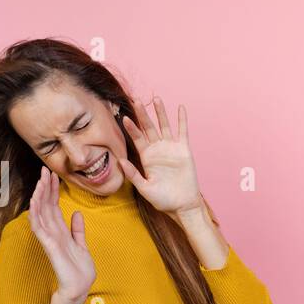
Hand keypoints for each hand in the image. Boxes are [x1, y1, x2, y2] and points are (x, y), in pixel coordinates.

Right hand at [29, 167, 94, 302]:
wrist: (79, 288)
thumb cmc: (79, 270)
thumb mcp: (81, 245)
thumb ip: (77, 230)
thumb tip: (76, 213)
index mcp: (61, 231)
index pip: (55, 206)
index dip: (53, 191)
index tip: (53, 175)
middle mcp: (53, 233)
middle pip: (47, 206)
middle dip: (45, 188)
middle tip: (44, 170)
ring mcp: (50, 239)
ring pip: (41, 213)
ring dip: (39, 197)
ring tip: (39, 181)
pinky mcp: (49, 246)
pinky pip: (39, 228)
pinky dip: (36, 215)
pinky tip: (33, 202)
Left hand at [117, 95, 203, 215]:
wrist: (182, 205)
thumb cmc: (162, 200)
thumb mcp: (145, 189)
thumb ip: (133, 175)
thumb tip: (120, 161)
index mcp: (146, 157)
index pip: (137, 138)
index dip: (131, 128)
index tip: (124, 118)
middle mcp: (157, 149)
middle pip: (148, 127)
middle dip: (142, 114)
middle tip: (137, 100)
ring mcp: (171, 148)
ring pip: (164, 125)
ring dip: (160, 112)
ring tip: (156, 98)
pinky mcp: (184, 149)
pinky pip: (183, 131)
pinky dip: (182, 120)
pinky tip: (180, 108)